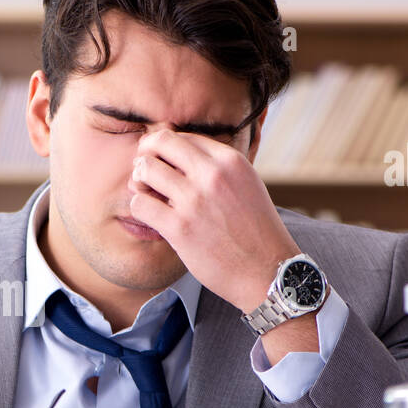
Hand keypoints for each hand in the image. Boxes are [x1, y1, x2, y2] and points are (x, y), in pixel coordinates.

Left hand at [125, 128, 299, 313]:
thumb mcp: (246, 185)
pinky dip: (140, 208)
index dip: (166, 148)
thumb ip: (218, 168)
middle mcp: (212, 174)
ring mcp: (195, 200)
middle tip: (148, 176)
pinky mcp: (180, 228)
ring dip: (140, 182)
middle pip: (159, 143)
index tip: (164, 164)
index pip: (182, 136)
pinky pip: (140, 204)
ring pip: (145, 170)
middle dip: (146, 156)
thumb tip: (180, 154)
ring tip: (149, 196)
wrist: (268, 271)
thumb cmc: (254, 231)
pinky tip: (152, 217)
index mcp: (230, 161)